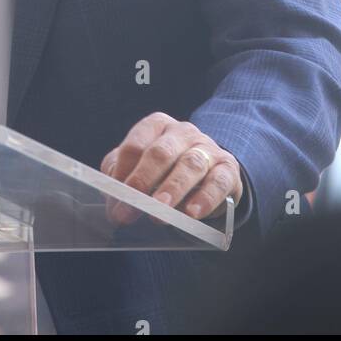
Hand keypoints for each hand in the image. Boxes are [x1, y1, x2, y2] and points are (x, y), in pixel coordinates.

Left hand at [101, 112, 242, 225]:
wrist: (209, 175)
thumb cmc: (166, 171)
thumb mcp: (141, 168)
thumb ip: (123, 179)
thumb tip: (112, 204)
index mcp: (157, 126)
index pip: (136, 144)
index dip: (123, 171)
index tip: (116, 197)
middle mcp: (183, 132)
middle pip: (161, 152)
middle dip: (144, 179)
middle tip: (133, 204)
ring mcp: (207, 147)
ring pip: (190, 164)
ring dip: (173, 189)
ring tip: (160, 212)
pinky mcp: (228, 168)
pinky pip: (218, 181)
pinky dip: (205, 198)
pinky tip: (192, 214)